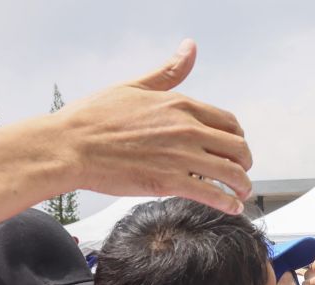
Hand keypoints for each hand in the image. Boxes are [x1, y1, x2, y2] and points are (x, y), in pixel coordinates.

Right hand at [57, 39, 251, 213]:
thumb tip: (190, 48)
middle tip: (241, 172)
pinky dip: (228, 202)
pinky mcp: (170, 181)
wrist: (70, 146)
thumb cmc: (94, 118)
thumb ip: (169, 72)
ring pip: (232, 172)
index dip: (237, 138)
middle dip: (244, 162)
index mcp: (180, 105)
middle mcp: (186, 129)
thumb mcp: (135, 86)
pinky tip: (232, 206)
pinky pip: (213, 194)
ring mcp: (180, 156)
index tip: (234, 149)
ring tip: (241, 193)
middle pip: (238, 148)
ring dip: (242, 185)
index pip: (229, 123)